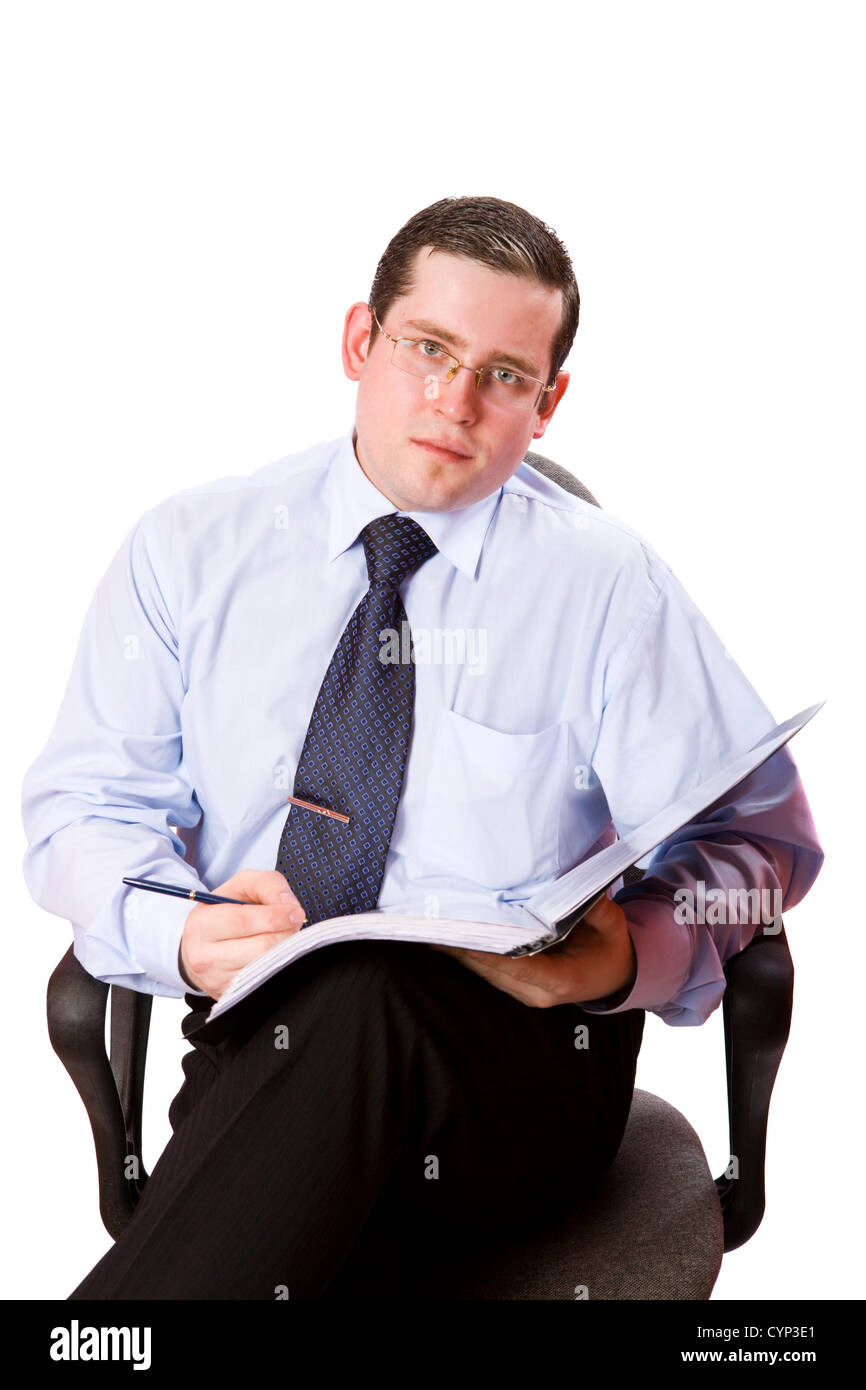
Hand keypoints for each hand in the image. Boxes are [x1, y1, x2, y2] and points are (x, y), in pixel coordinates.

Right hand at [180, 869, 306, 998]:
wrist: (201, 947)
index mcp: (201, 925)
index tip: (296, 912)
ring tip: (283, 936)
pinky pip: (265, 981)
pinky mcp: (229, 996)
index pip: (244, 921)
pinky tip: (274, 954)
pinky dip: (277, 965)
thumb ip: (266, 884)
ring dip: (285, 949)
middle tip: (293, 923)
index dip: (276, 916)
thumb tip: (289, 906)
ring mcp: (216, 981)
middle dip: (286, 933)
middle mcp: (204, 956)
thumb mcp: (240, 886)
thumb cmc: (225, 912)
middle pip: (261, 947)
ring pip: (267, 966)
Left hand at [429, 894, 636, 1008]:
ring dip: (460, 948)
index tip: (463, 934)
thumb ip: (596, 909)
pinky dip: (470, 950)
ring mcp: (523, 991)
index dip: (489, 951)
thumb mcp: (613, 927)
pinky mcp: (515, 984)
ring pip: (484, 970)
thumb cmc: (610, 948)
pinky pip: (487, 968)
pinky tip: (450, 931)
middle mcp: (536, 991)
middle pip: (492, 968)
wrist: (614, 976)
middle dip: (464, 945)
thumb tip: (575, 888)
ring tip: (434, 922)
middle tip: (435, 920)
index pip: (517, 965)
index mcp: (561, 980)